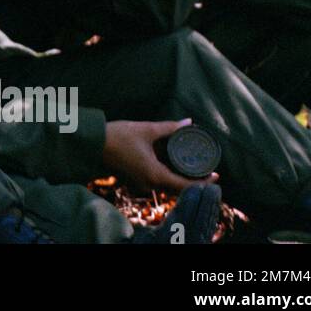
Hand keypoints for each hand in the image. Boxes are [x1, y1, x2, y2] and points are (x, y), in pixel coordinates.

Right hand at [103, 119, 218, 193]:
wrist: (93, 143)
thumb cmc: (118, 137)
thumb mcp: (147, 130)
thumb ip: (169, 128)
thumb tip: (188, 122)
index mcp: (155, 175)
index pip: (186, 186)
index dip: (203, 182)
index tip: (216, 175)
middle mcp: (150, 184)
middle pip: (179, 188)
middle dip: (195, 180)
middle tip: (208, 168)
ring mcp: (142, 183)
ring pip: (169, 185)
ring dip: (182, 177)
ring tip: (195, 164)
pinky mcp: (136, 178)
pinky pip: (159, 181)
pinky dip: (170, 174)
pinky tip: (174, 162)